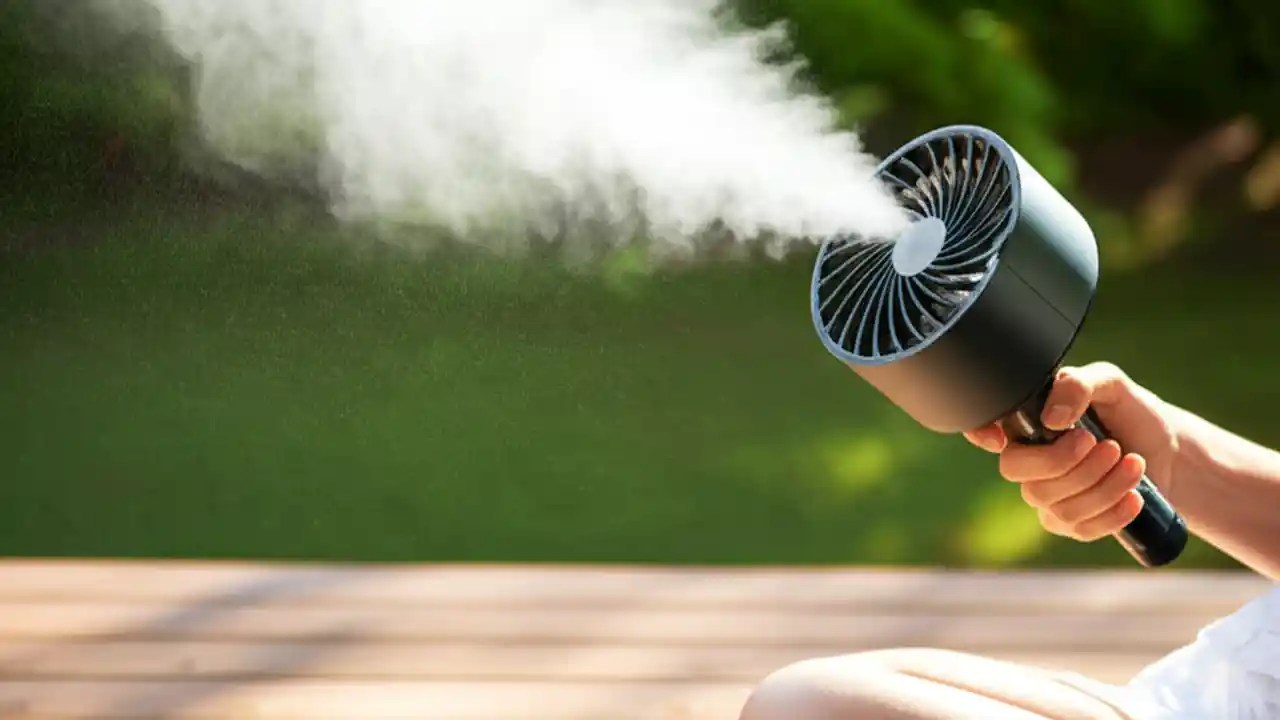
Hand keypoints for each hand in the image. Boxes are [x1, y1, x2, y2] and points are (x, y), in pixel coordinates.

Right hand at [964, 363, 1179, 541]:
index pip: (981, 428)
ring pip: (1055, 504)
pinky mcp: (1069, 523)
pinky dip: (1112, 512)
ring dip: (1104, 485)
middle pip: (1018, 473)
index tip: (1002, 438)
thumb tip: (1051, 419)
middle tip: (1106, 445)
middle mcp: (1028, 459)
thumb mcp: (1110, 384)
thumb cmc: (1132, 412)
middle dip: (1066, 463)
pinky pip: (1079, 527)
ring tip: (1134, 464)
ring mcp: (1045, 495)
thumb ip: (1078, 385)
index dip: (980, 433)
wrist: (1168, 451)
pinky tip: (1135, 496)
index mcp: (1027, 421)